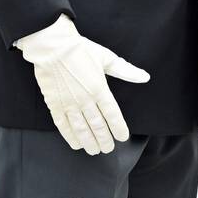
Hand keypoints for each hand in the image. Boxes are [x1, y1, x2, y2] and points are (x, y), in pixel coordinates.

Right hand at [15, 14, 149, 154]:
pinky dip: (70, 136)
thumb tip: (144, 77)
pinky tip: (76, 144)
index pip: (112, 114)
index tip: (122, 137)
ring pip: (80, 129)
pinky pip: (62, 125)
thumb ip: (126, 71)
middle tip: (108, 149)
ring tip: (94, 150)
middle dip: (104, 139)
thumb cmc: (81, 50)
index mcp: (99, 88)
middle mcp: (84, 99)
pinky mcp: (54, 104)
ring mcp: (68, 103)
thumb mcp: (107, 58)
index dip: (118, 127)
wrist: (52, 47)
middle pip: (97, 125)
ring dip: (88, 141)